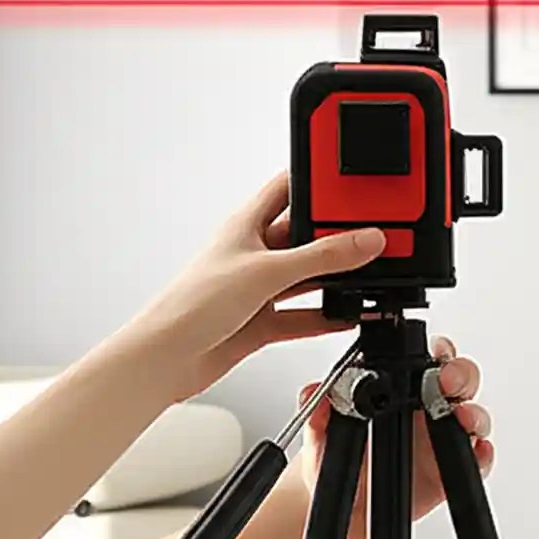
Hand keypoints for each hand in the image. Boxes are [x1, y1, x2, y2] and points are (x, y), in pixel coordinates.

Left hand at [121, 170, 387, 400]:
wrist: (165, 359)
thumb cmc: (190, 304)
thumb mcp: (267, 271)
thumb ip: (321, 256)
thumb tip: (365, 239)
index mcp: (247, 223)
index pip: (289, 187)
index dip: (319, 180)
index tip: (354, 182)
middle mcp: (255, 252)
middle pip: (307, 234)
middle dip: (338, 234)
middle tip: (374, 234)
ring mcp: (259, 288)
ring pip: (308, 276)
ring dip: (335, 278)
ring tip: (368, 275)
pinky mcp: (262, 321)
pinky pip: (304, 315)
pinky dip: (327, 316)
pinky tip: (348, 315)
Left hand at [296, 335, 494, 538]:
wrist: (341, 504)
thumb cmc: (335, 459)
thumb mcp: (320, 434)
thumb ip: (317, 412)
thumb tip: (314, 393)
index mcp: (400, 389)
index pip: (428, 358)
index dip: (438, 352)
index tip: (434, 357)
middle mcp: (427, 408)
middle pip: (461, 379)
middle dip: (463, 375)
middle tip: (450, 384)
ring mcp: (441, 438)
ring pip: (474, 416)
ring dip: (475, 414)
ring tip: (465, 420)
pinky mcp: (449, 470)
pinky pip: (476, 459)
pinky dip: (482, 455)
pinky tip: (476, 453)